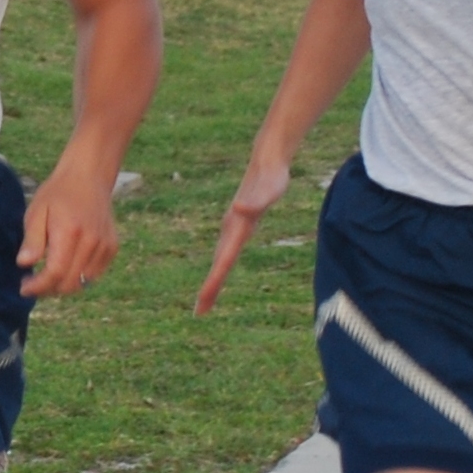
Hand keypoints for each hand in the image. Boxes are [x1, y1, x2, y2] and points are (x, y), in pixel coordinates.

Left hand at [17, 156, 119, 299]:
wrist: (89, 176)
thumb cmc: (58, 193)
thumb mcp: (37, 211)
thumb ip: (32, 240)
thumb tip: (24, 263)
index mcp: (69, 232)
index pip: (55, 273)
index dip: (38, 286)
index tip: (24, 288)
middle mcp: (91, 242)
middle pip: (70, 283)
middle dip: (48, 289)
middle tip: (33, 282)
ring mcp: (104, 246)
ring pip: (83, 283)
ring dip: (64, 285)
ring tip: (48, 275)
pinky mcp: (112, 247)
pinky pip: (94, 274)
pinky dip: (79, 277)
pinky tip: (67, 265)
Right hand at [194, 153, 290, 314]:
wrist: (267, 161)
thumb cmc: (273, 177)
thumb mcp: (271, 189)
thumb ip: (257, 200)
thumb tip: (240, 208)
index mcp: (238, 228)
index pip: (224, 261)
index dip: (213, 282)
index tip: (202, 302)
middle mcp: (232, 229)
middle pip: (219, 264)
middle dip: (209, 288)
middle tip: (199, 311)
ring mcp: (233, 226)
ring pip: (221, 257)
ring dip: (213, 278)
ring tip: (205, 299)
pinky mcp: (238, 224)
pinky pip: (227, 249)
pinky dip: (221, 264)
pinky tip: (220, 268)